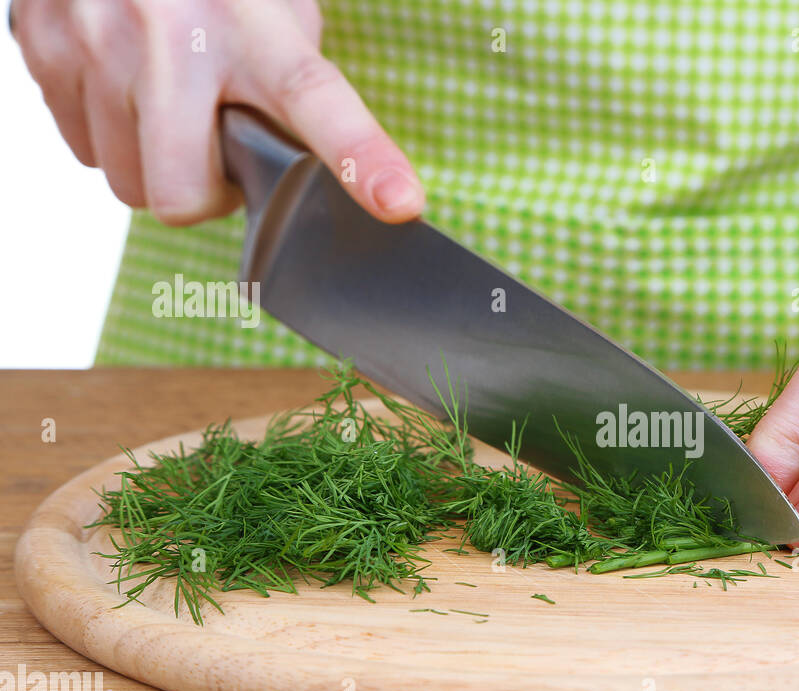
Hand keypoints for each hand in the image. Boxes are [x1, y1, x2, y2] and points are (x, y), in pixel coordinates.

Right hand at [12, 0, 423, 224]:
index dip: (359, 159)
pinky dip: (111, 133)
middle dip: (204, 193)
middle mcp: (171, 34)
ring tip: (171, 106)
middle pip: (182, 194)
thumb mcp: (274, 6)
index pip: (315, 99)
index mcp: (253, 24)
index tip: (399, 204)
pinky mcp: (40, 46)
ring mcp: (95, 40)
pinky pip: (84, 148)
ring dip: (156, 164)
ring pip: (128, 182)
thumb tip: (318, 161)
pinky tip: (125, 85)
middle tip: (220, 150)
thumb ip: (292, 77)